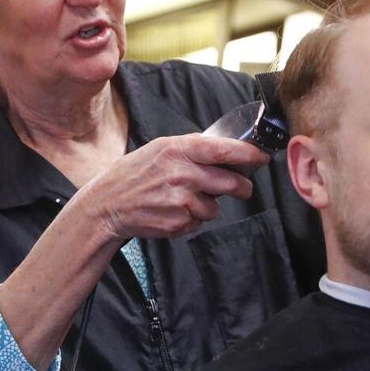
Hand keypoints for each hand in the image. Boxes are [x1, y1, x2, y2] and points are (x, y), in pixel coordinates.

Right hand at [79, 134, 270, 240]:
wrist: (107, 204)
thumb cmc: (135, 174)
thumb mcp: (160, 149)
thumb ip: (192, 148)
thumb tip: (227, 149)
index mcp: (178, 149)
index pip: (223, 149)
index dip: (248, 154)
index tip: (262, 157)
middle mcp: (182, 173)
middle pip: (231, 182)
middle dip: (243, 187)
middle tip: (243, 188)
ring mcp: (181, 200)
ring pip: (217, 206)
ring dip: (209, 205)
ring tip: (186, 199)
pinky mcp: (178, 222)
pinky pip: (200, 221)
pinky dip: (193, 218)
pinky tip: (174, 210)